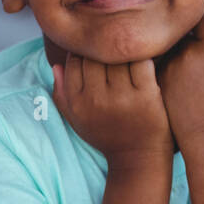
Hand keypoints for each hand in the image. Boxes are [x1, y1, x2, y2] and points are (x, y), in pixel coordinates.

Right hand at [52, 53, 172, 164]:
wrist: (139, 158)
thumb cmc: (107, 135)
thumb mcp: (77, 120)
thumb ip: (62, 94)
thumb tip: (56, 64)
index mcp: (78, 102)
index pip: (75, 60)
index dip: (86, 50)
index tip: (97, 49)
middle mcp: (96, 99)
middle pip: (96, 55)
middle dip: (105, 48)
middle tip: (115, 45)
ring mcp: (122, 97)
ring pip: (118, 56)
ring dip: (124, 49)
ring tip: (130, 47)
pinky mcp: (147, 96)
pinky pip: (142, 62)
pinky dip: (144, 55)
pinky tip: (147, 54)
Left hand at [156, 16, 203, 156]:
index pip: (201, 19)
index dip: (202, 24)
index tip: (203, 31)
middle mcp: (188, 52)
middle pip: (180, 30)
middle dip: (185, 35)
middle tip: (192, 51)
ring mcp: (169, 65)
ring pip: (166, 46)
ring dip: (171, 49)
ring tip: (183, 68)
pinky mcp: (155, 79)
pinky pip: (156, 62)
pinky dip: (162, 65)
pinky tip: (172, 80)